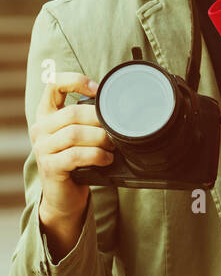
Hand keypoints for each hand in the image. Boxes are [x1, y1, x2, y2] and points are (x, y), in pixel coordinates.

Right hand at [30, 72, 113, 256]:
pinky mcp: (50, 166)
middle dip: (100, 120)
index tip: (98, 90)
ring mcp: (42, 148)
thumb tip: (123, 106)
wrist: (66, 195)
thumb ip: (92, 119)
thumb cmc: (80, 160)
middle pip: (72, 113)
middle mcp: (41, 128)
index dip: (75, 80)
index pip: (53, 84)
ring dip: (101, 139)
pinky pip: (76, 155)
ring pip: (74, 134)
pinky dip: (97, 155)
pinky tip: (107, 159)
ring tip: (114, 147)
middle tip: (117, 131)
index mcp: (47, 114)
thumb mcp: (83, 135)